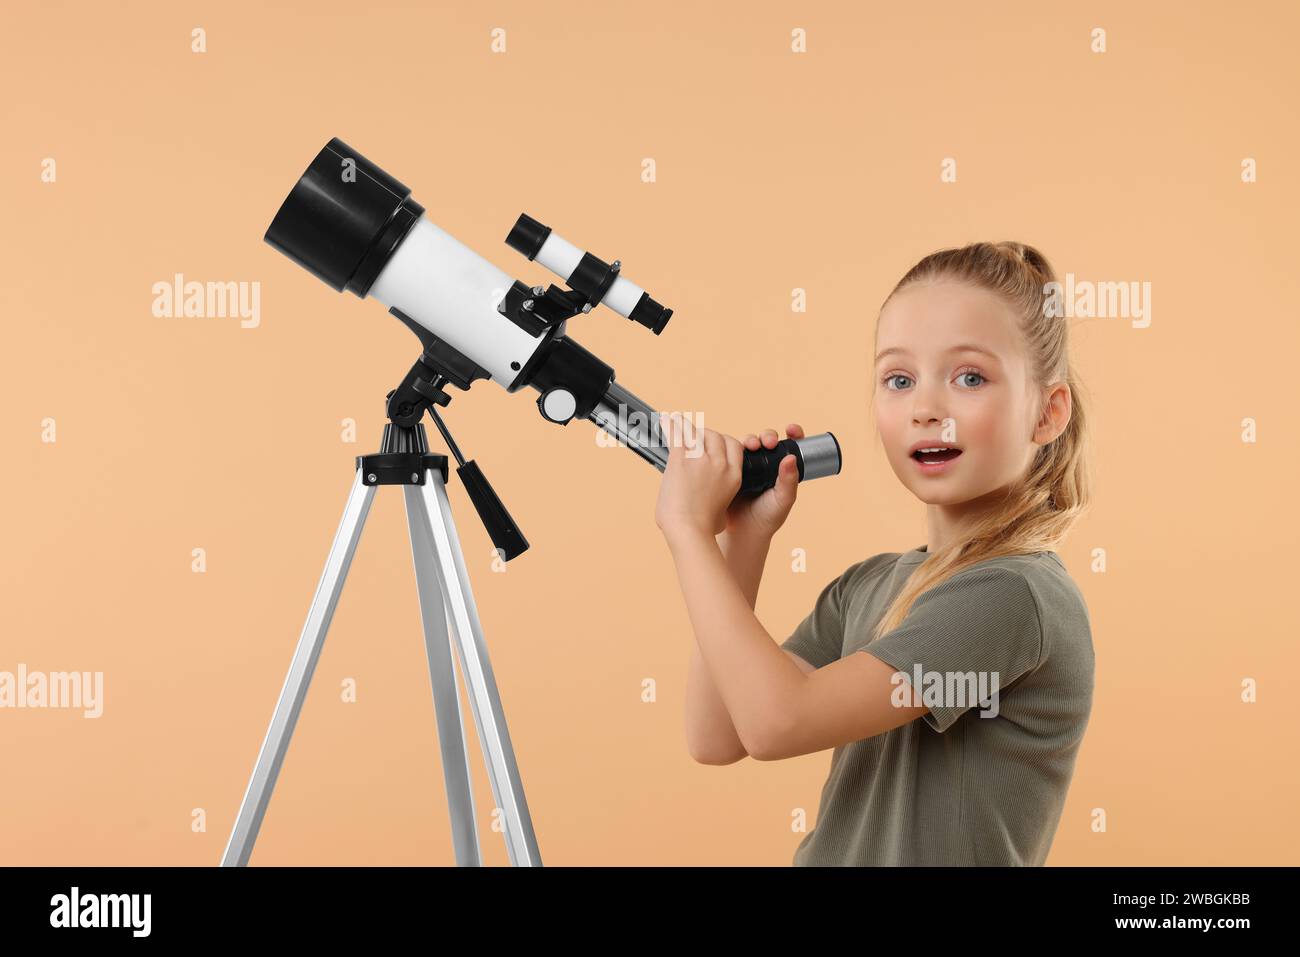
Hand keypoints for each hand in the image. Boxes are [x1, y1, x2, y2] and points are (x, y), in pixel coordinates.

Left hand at [654, 412, 744, 542]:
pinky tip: (664, 420)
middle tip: (691, 438)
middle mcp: (720, 464)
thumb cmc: (703, 529)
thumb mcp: (722, 513)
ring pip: (695, 432)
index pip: (733, 444)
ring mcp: (701, 460)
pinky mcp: (681, 460)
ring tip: (677, 426)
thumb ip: (720, 501)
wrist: (690, 532)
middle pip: (714, 435)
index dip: (722, 441)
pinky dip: (670, 424)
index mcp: (733, 475)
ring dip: (686, 430)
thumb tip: (715, 506)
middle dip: (703, 435)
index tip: (712, 443)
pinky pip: (677, 433)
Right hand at [724, 424, 802, 540]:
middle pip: (768, 440)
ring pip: (750, 443)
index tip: (792, 429)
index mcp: (782, 469)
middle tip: (769, 442)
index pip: (790, 446)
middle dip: (768, 436)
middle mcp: (766, 464)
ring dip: (751, 439)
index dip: (793, 434)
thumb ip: (789, 481)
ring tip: (752, 445)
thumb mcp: (784, 500)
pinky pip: (731, 452)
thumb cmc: (767, 517)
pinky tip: (733, 447)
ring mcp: (748, 465)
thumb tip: (791, 457)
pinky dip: (732, 446)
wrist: (742, 531)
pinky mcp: (731, 468)